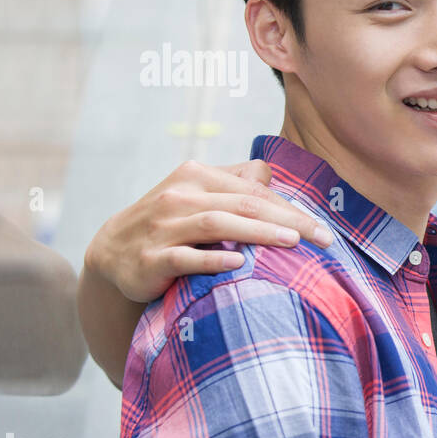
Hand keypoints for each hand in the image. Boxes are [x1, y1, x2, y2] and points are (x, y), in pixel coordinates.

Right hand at [85, 159, 333, 302]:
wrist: (113, 252)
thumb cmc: (170, 222)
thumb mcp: (197, 194)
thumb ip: (232, 182)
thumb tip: (268, 173)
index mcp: (195, 176)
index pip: (254, 190)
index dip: (291, 208)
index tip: (323, 229)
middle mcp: (179, 196)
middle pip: (242, 204)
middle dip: (287, 220)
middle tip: (322, 238)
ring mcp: (163, 227)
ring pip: (217, 225)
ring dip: (257, 233)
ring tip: (292, 242)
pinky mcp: (151, 258)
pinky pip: (185, 257)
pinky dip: (213, 259)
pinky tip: (239, 264)